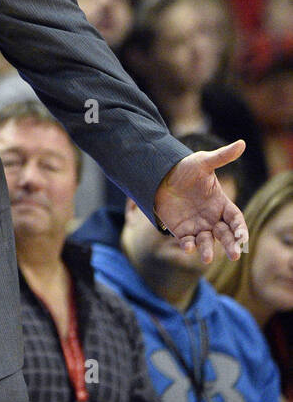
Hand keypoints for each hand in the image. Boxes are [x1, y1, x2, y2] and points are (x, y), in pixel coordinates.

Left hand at [153, 141, 247, 261]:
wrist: (158, 175)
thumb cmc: (183, 168)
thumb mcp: (202, 161)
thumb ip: (222, 156)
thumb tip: (242, 143)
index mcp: (221, 204)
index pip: (235, 220)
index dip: (240, 229)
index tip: (242, 237)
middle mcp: (212, 218)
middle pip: (225, 235)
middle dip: (230, 245)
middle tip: (234, 255)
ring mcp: (197, 225)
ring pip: (207, 242)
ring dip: (208, 250)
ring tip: (207, 258)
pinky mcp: (180, 230)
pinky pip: (187, 241)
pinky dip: (189, 246)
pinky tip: (189, 247)